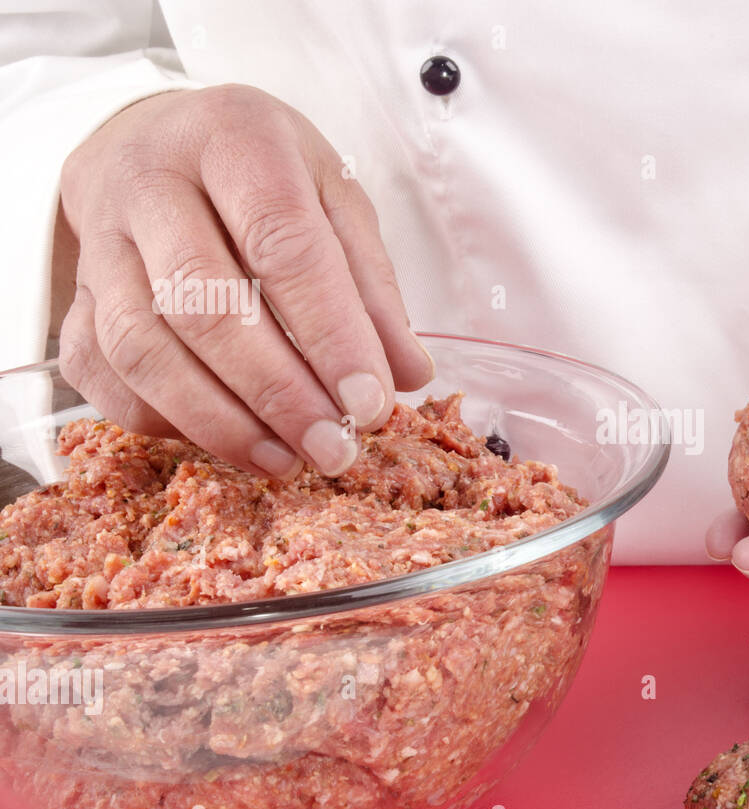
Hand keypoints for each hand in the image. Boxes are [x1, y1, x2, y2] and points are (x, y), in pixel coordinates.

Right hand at [56, 84, 434, 478]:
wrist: (154, 140)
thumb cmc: (262, 176)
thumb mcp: (335, 199)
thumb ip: (372, 285)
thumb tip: (408, 375)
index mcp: (235, 138)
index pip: (283, 243)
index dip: (330, 334)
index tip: (370, 405)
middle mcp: (151, 181)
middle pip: (203, 301)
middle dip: (277, 392)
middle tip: (333, 449)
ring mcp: (97, 239)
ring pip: (140, 345)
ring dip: (219, 420)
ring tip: (286, 460)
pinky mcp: (71, 294)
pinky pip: (99, 372)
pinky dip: (161, 420)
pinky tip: (225, 439)